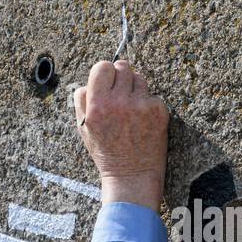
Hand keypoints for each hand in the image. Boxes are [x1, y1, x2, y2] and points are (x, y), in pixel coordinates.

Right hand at [73, 60, 167, 210]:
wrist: (132, 176)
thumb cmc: (106, 152)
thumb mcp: (83, 128)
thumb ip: (82, 100)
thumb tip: (90, 79)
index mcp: (97, 105)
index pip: (102, 66)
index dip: (106, 72)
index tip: (109, 81)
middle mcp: (118, 102)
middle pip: (123, 67)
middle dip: (122, 78)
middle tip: (121, 95)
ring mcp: (140, 106)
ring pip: (140, 78)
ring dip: (136, 89)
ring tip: (132, 110)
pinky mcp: (158, 111)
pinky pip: (153, 94)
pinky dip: (149, 104)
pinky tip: (143, 121)